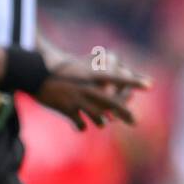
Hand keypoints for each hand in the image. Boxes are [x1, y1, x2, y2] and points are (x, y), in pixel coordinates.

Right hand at [35, 49, 149, 130]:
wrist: (34, 73)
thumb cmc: (56, 66)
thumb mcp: (77, 64)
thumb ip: (94, 64)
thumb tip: (110, 57)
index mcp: (91, 74)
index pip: (118, 78)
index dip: (134, 82)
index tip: (150, 85)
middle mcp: (88, 88)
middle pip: (112, 104)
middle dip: (125, 114)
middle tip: (135, 121)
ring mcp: (78, 100)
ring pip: (97, 117)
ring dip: (100, 121)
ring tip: (102, 123)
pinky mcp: (67, 110)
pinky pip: (80, 123)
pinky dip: (81, 126)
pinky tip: (81, 126)